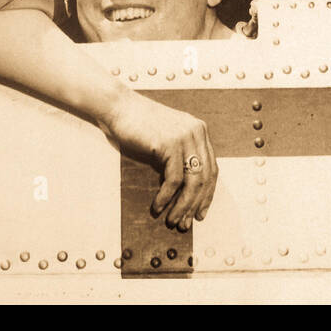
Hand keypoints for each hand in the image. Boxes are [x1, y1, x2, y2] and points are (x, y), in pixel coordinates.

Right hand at [102, 91, 217, 229]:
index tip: (200, 213)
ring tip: (172, 221)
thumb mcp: (166, 138)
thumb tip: (185, 191)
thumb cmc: (137, 125)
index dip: (207, 195)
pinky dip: (166, 198)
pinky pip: (174, 180)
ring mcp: (185, 136)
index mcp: (199, 130)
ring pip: (192, 182)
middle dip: (195, 204)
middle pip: (205, 178)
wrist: (118, 107)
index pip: (212, 169)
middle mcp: (196, 132)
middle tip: (185, 223)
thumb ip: (180, 155)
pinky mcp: (170, 143)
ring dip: (182, 206)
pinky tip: (157, 208)